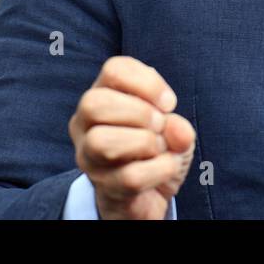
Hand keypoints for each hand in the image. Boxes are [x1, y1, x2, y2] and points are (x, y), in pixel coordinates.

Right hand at [69, 56, 195, 219]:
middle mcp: (86, 124)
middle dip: (139, 112)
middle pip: (94, 103)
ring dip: (144, 142)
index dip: (148, 82)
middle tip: (160, 124)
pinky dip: (158, 170)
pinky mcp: (103, 186)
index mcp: (103, 95)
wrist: (149, 193)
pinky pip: (128, 177)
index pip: (114, 70)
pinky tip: (165, 168)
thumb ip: (178, 125)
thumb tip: (174, 127)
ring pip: (101, 141)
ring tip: (159, 146)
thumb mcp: (174, 129)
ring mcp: (89, 157)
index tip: (169, 103)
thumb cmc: (157, 148)